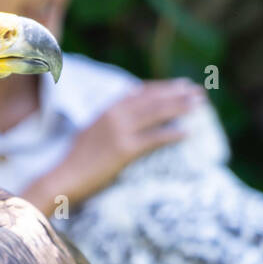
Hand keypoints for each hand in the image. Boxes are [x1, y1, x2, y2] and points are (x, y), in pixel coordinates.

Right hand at [21, 79, 205, 211]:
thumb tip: (125, 118)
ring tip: (199, 105)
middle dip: (177, 93)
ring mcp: (119, 131)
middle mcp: (114, 116)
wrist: (63, 178)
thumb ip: (108, 122)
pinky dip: (171, 134)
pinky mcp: (124, 150)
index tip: (180, 85)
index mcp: (106, 110)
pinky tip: (187, 133)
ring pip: (156, 114)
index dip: (162, 87)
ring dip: (180, 107)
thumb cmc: (75, 161)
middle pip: (152, 99)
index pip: (140, 92)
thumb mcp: (90, 132)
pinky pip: (154, 139)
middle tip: (198, 91)